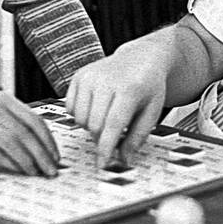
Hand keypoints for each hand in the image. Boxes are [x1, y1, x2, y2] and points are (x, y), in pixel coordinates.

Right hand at [0, 86, 59, 176]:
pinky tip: (18, 172)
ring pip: (15, 144)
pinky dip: (11, 164)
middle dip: (44, 155)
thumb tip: (36, 145)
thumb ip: (9, 120)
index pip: (35, 120)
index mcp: (2, 99)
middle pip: (28, 134)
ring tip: (37, 174)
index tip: (55, 156)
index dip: (49, 141)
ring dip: (30, 162)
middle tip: (51, 170)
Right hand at [66, 40, 171, 167]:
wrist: (141, 58)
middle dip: (101, 137)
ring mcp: (89, 76)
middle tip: (113, 133)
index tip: (102, 165)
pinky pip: (70, 108)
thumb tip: (123, 160)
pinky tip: (96, 106)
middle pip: (94, 125)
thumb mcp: (152, 112)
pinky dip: (81, 114)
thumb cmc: (148, 87)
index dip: (106, 148)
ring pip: (80, 119)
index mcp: (129, 89)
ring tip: (107, 115)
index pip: (112, 125)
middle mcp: (106, 80)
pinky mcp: (78, 76)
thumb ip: (137, 137)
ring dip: (91, 126)